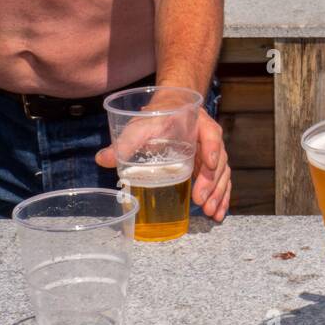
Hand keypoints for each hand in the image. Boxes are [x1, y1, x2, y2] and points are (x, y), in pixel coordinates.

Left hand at [96, 104, 230, 221]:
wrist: (171, 111)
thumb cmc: (159, 117)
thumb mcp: (142, 126)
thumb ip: (127, 142)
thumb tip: (102, 159)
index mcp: (198, 124)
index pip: (210, 135)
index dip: (212, 149)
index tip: (209, 165)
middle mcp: (210, 139)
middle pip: (219, 160)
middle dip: (212, 183)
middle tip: (201, 201)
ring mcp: (213, 154)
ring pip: (222, 174)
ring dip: (218, 194)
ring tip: (210, 212)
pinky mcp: (211, 167)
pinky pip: (221, 182)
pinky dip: (221, 198)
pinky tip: (218, 213)